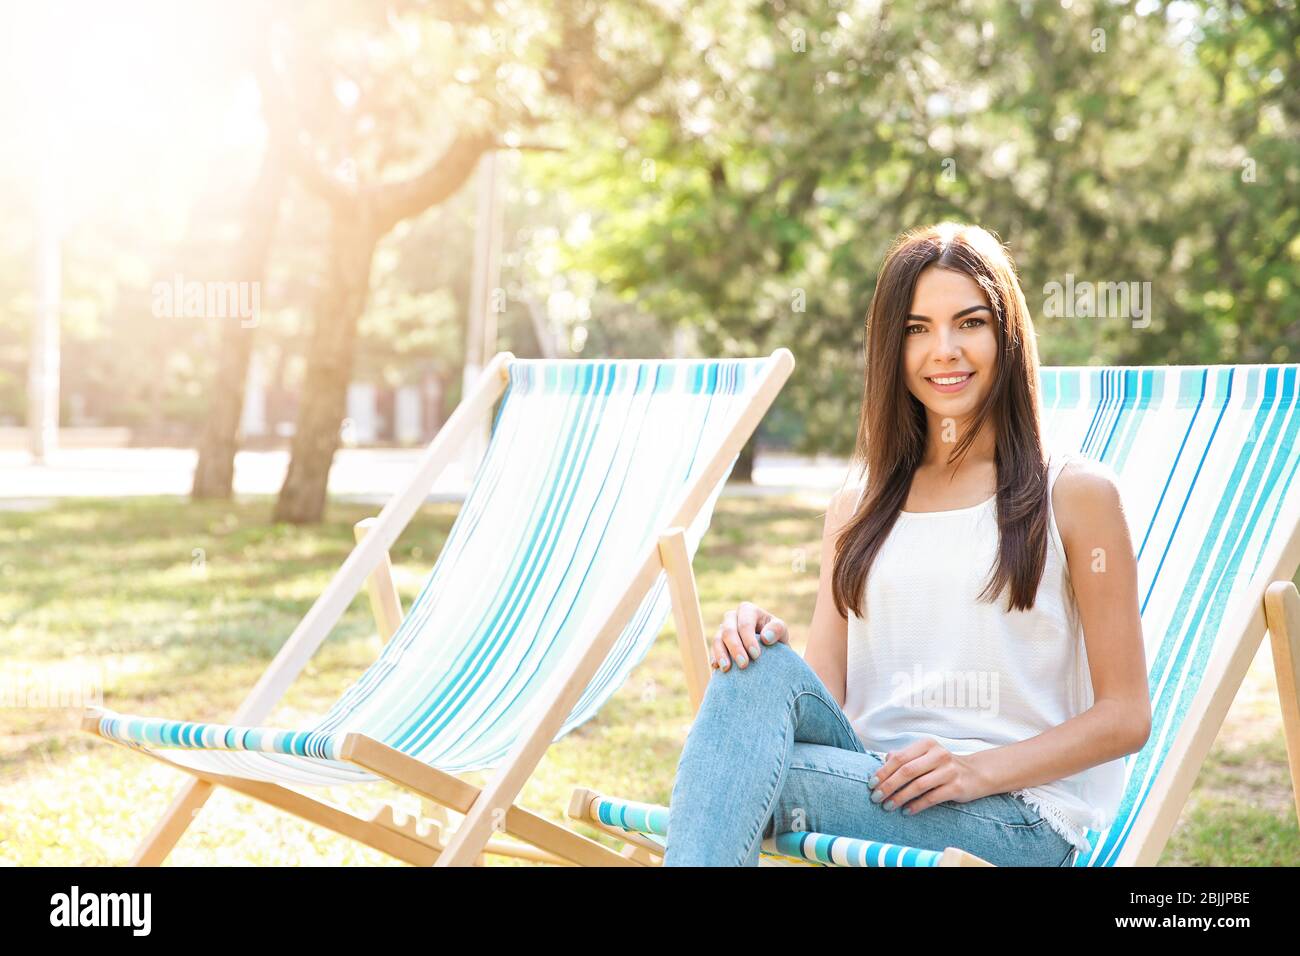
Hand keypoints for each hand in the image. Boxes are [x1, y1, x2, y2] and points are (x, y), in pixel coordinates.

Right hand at [710, 601, 787, 671]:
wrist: (768, 652)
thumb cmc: (775, 639)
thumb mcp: (781, 632)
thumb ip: (777, 630)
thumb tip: (765, 637)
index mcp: (748, 611)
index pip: (745, 623)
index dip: (748, 639)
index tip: (756, 655)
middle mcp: (732, 618)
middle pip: (728, 630)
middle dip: (735, 648)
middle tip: (744, 665)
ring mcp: (722, 630)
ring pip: (717, 640)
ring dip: (721, 654)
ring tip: (727, 669)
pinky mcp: (717, 644)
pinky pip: (713, 650)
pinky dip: (715, 658)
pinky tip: (718, 669)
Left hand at [867, 739, 987, 813]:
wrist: (976, 773)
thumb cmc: (943, 765)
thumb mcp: (925, 756)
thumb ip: (905, 757)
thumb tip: (883, 762)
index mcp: (927, 744)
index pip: (899, 758)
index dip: (883, 772)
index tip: (871, 784)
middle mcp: (938, 755)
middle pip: (906, 771)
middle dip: (888, 786)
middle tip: (875, 798)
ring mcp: (949, 771)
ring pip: (918, 786)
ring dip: (900, 798)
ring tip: (888, 806)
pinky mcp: (957, 787)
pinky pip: (931, 798)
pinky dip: (916, 806)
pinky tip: (906, 811)